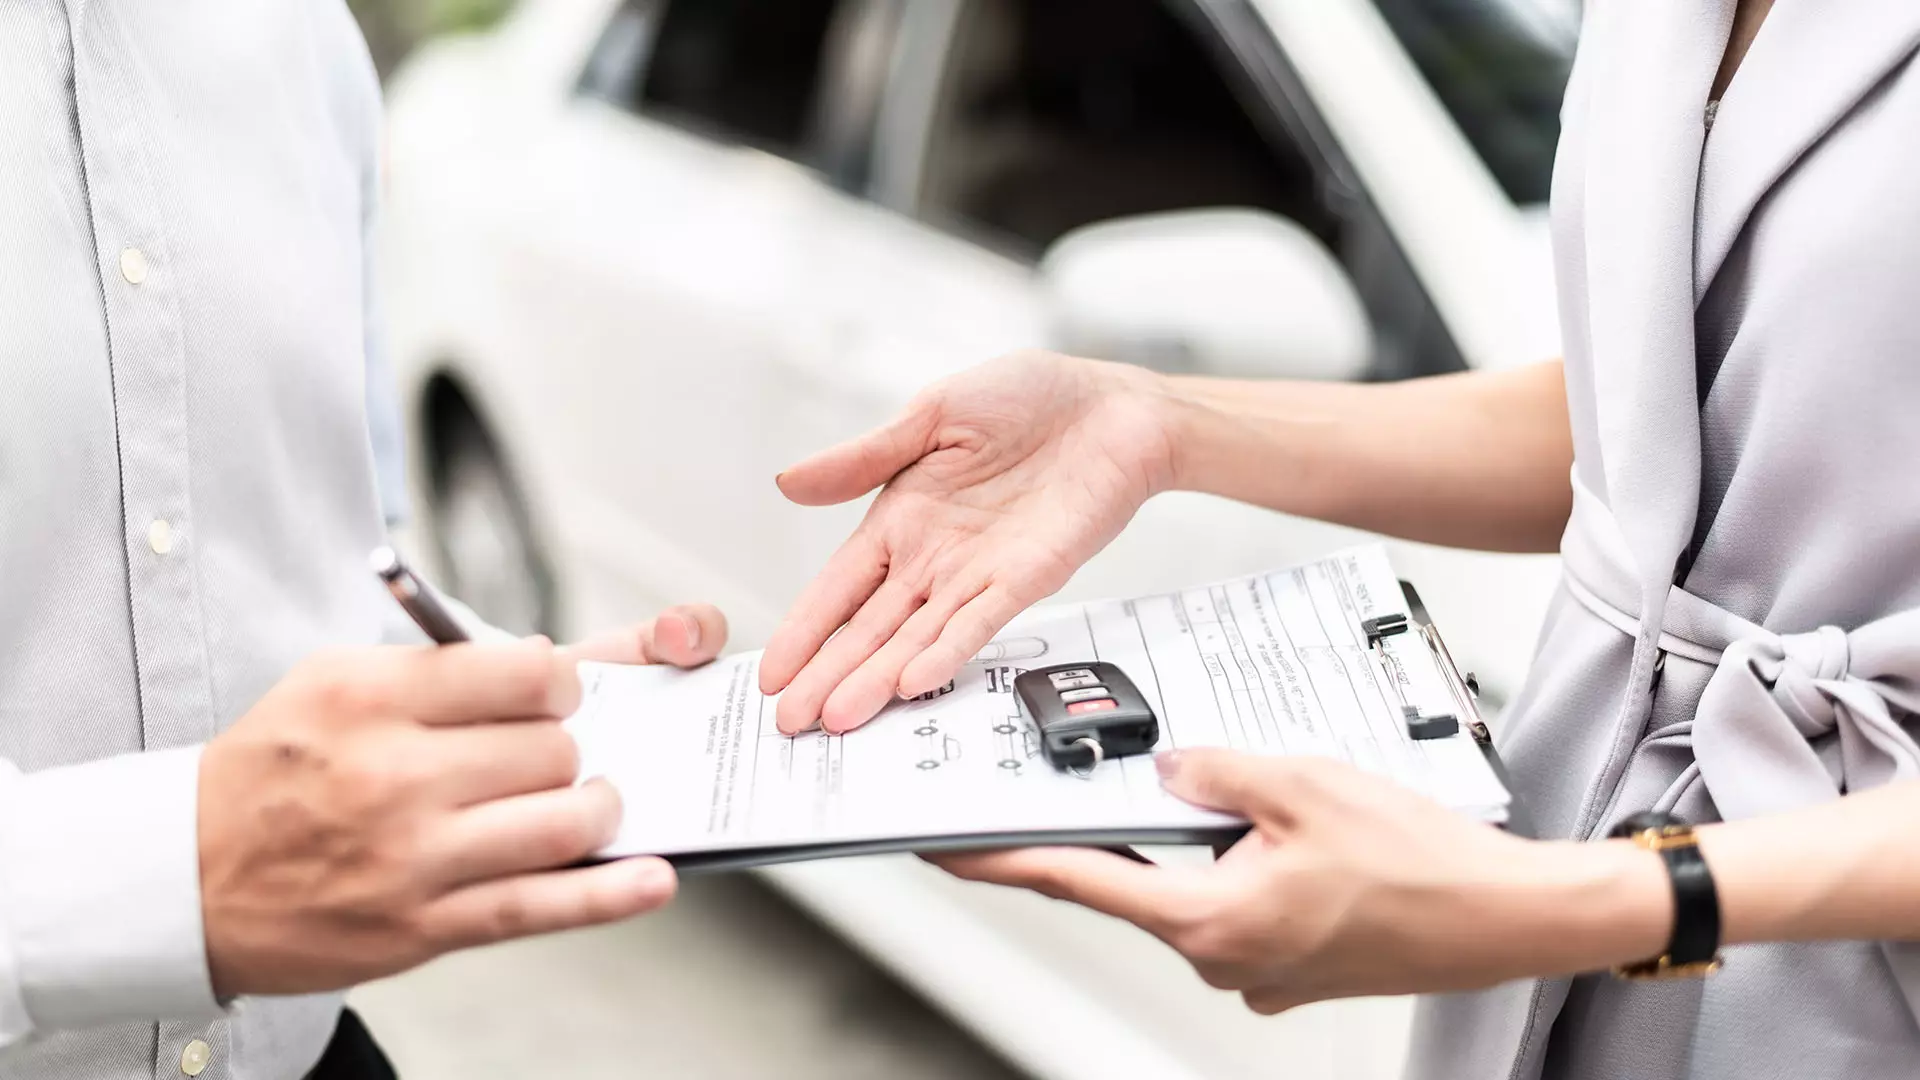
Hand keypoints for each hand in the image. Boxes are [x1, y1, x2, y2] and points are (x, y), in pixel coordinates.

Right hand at [197, 605, 726, 995]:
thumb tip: (563, 659)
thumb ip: (446, 667)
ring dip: (596, 811)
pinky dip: (609, 895)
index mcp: (373, 697)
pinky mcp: (421, 926)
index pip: (523, 671)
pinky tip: (653, 878)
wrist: (185, 875)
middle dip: (570, 749)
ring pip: (562, 823)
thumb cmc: (279, 767)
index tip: (556, 692)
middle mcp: (394, 774)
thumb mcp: (340, 683)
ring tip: (585, 804)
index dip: (561, 680)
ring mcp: (411, 856)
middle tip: (549, 758)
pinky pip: (538, 907)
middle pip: (553, 749)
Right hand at [761, 351, 1176, 733]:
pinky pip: (979, 621)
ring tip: (837, 718)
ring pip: (916, 638)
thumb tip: (788, 481)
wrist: (1115, 407)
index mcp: (900, 518)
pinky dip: (946, 652)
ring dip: (876, 679)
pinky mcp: (1027, 578)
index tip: (772, 675)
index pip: (838, 587)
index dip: (805, 631)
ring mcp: (977, 574)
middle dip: (827, 675)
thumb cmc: (1028, 399)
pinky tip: (913, 682)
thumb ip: (865, 457)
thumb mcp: (933, 414)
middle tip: (791, 724)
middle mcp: (933, 558)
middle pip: (869, 628)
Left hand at [935, 750, 1671, 1013]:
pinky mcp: (1289, 961)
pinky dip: (1240, 858)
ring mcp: (1255, 965)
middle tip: (1101, 774)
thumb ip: (1216, 772)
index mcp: (1208, 919)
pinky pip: (1238, 899)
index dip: (997, 857)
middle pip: (1134, 880)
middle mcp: (1220, 955)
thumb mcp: (1304, 785)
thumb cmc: (1423, 864)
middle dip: (1117, 826)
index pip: (1074, 879)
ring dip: (1197, 838)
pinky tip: (1281, 821)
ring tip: (1245, 788)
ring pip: (1192, 885)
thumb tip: (1166, 766)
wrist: (1513, 919)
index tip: (942, 843)